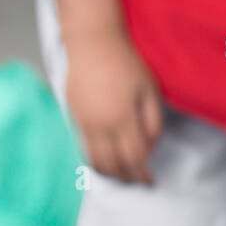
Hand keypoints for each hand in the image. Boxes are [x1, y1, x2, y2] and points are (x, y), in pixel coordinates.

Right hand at [64, 28, 162, 183]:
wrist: (92, 43)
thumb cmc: (125, 62)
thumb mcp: (149, 89)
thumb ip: (153, 121)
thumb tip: (150, 148)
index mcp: (122, 118)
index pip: (134, 157)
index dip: (143, 174)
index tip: (151, 181)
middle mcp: (100, 125)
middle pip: (113, 165)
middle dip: (127, 178)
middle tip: (138, 182)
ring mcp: (83, 122)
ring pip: (95, 160)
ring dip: (109, 174)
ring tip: (122, 176)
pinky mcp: (73, 117)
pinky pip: (84, 148)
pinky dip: (96, 160)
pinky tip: (106, 161)